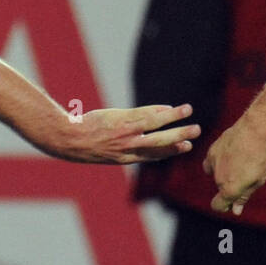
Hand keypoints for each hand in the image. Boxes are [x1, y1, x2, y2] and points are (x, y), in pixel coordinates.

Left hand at [46, 103, 198, 163]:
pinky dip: (159, 110)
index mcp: (127, 158)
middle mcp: (131, 148)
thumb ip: (121, 148)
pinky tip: (169, 107)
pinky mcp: (123, 121)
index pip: (154, 155)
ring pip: (157, 125)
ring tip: (189, 111)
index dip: (170, 151)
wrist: (69, 141)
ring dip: (175, 118)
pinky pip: (146, 115)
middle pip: (161, 143)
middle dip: (180, 137)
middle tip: (196, 132)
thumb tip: (136, 139)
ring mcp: (128, 134)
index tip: (185, 147)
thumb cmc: (83, 145)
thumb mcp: (104, 152)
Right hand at [205, 116, 265, 215]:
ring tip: (240, 162)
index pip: (217, 205)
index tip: (232, 203)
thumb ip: (243, 196)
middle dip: (230, 185)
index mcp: (230, 188)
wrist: (254, 131)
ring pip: (216, 175)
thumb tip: (235, 210)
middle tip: (246, 175)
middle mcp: (218, 178)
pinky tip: (230, 156)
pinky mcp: (211, 151)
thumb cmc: (260, 156)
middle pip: (221, 188)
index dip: (224, 206)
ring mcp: (213, 164)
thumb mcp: (258, 180)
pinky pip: (211, 162)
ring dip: (224, 173)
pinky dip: (219, 163)